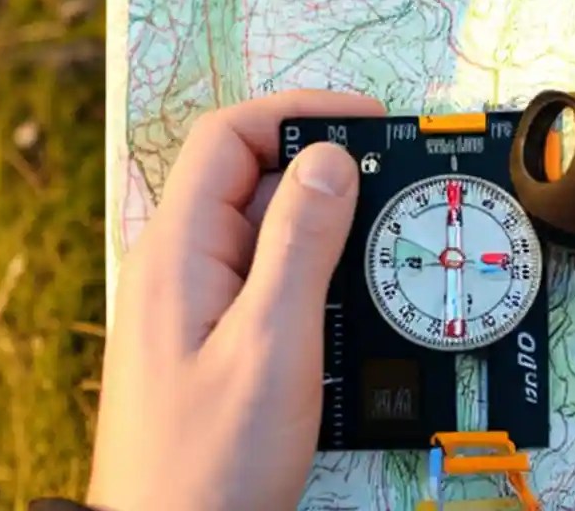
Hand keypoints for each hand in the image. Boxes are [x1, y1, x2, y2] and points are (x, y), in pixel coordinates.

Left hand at [87, 90, 383, 510]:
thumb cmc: (211, 460)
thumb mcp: (270, 344)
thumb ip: (300, 245)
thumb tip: (329, 158)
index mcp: (177, 249)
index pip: (229, 138)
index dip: (297, 114)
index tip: (369, 121)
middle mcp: (179, 264)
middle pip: (251, 181)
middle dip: (324, 171)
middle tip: (397, 183)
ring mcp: (194, 304)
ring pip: (265, 234)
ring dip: (325, 226)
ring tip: (387, 239)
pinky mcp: (213, 338)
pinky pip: (267, 280)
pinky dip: (313, 272)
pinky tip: (354, 294)